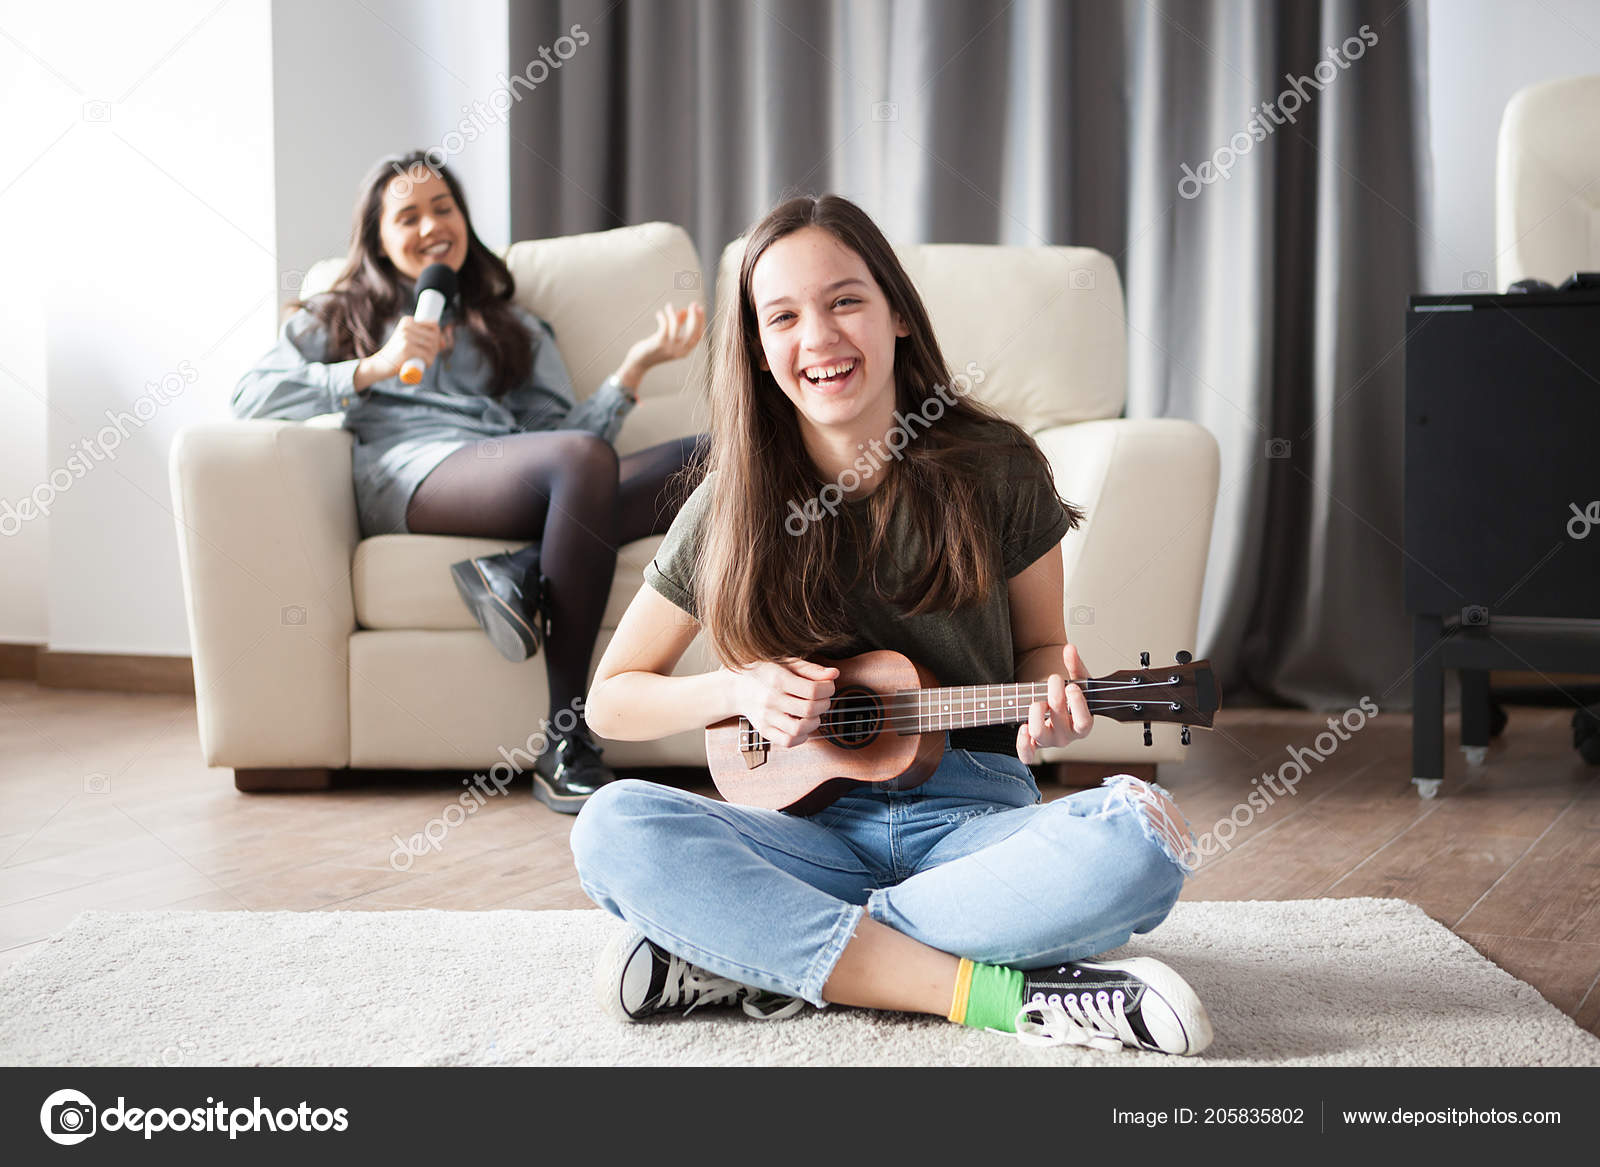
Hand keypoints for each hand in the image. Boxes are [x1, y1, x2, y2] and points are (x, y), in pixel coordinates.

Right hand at [356, 315, 443, 387]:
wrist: (380, 364)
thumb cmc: (397, 353)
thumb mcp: (408, 341)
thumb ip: (423, 339)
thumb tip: (444, 343)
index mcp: (408, 321)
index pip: (433, 325)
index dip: (438, 336)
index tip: (435, 346)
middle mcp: (407, 326)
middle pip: (434, 336)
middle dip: (436, 348)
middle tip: (430, 356)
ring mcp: (406, 337)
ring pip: (431, 346)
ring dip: (433, 356)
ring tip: (428, 361)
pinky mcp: (407, 348)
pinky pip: (426, 354)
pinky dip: (429, 361)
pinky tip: (426, 364)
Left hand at [619, 302, 705, 388]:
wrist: (640, 362)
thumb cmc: (654, 348)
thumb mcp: (668, 338)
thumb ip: (678, 325)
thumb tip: (684, 311)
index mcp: (684, 351)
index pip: (698, 335)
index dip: (701, 322)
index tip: (700, 309)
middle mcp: (679, 351)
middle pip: (692, 332)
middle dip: (695, 317)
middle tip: (694, 304)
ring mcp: (669, 348)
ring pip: (676, 326)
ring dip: (673, 314)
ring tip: (669, 306)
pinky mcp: (659, 343)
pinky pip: (664, 326)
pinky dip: (663, 317)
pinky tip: (659, 314)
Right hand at [724, 656, 837, 748]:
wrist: (736, 688)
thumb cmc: (764, 672)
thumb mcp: (785, 663)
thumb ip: (810, 669)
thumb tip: (834, 674)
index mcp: (777, 679)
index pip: (812, 690)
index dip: (828, 689)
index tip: (828, 687)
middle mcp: (771, 699)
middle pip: (809, 709)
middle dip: (824, 704)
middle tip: (822, 699)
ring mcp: (766, 717)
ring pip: (800, 728)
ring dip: (815, 722)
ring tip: (813, 714)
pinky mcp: (764, 731)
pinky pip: (788, 741)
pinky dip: (801, 737)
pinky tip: (803, 725)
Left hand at [1016, 643, 1093, 763]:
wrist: (1056, 706)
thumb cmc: (1069, 697)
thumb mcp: (1076, 680)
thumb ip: (1075, 665)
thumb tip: (1070, 649)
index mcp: (1083, 724)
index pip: (1084, 721)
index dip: (1078, 705)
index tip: (1072, 687)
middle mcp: (1067, 736)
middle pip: (1060, 722)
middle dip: (1055, 697)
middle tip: (1054, 679)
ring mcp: (1049, 741)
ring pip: (1040, 735)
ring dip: (1036, 714)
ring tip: (1037, 701)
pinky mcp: (1034, 745)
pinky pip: (1027, 755)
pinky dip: (1023, 743)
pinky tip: (1023, 727)